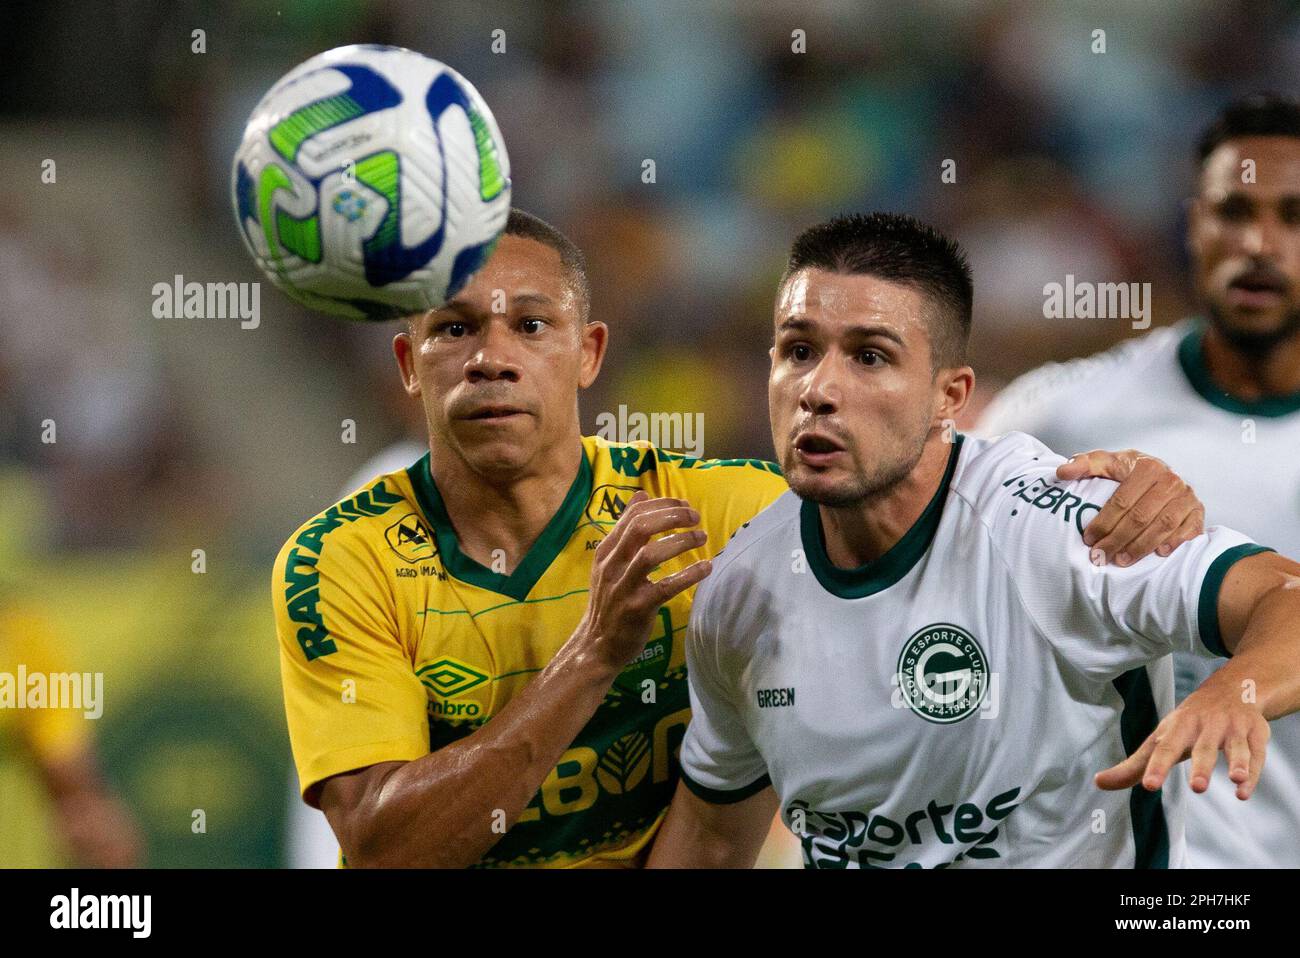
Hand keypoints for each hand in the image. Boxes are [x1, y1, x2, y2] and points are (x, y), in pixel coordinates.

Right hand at [575, 491, 710, 671]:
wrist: (597, 644)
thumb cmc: (609, 601)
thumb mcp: (610, 561)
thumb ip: (625, 529)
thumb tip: (641, 494)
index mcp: (606, 551)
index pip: (633, 515)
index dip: (662, 505)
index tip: (685, 505)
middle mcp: (611, 565)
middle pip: (640, 528)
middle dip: (672, 516)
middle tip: (695, 517)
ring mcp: (623, 587)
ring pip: (651, 554)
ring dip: (681, 542)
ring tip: (702, 537)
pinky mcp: (637, 608)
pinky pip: (665, 587)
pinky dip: (688, 575)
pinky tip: (706, 567)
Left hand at [1056, 449, 1203, 565]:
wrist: (1160, 474)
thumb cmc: (1128, 471)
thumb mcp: (1107, 463)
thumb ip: (1084, 464)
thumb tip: (1062, 472)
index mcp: (1147, 467)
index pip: (1121, 500)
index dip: (1103, 522)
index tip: (1088, 539)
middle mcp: (1171, 480)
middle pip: (1141, 517)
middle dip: (1118, 540)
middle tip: (1100, 556)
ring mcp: (1187, 497)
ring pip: (1163, 526)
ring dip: (1141, 547)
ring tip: (1120, 561)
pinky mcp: (1198, 511)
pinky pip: (1188, 531)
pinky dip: (1174, 543)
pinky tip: (1158, 555)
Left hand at [1094, 679, 1268, 799]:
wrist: (1232, 689)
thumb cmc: (1188, 723)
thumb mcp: (1161, 739)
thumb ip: (1134, 765)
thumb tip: (1099, 783)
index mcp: (1178, 728)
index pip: (1164, 749)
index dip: (1156, 767)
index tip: (1149, 786)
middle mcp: (1205, 727)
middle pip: (1202, 748)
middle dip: (1201, 766)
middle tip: (1197, 788)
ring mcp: (1232, 730)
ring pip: (1235, 748)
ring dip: (1237, 763)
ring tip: (1235, 780)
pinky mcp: (1256, 734)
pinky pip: (1257, 754)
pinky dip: (1253, 772)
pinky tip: (1245, 789)